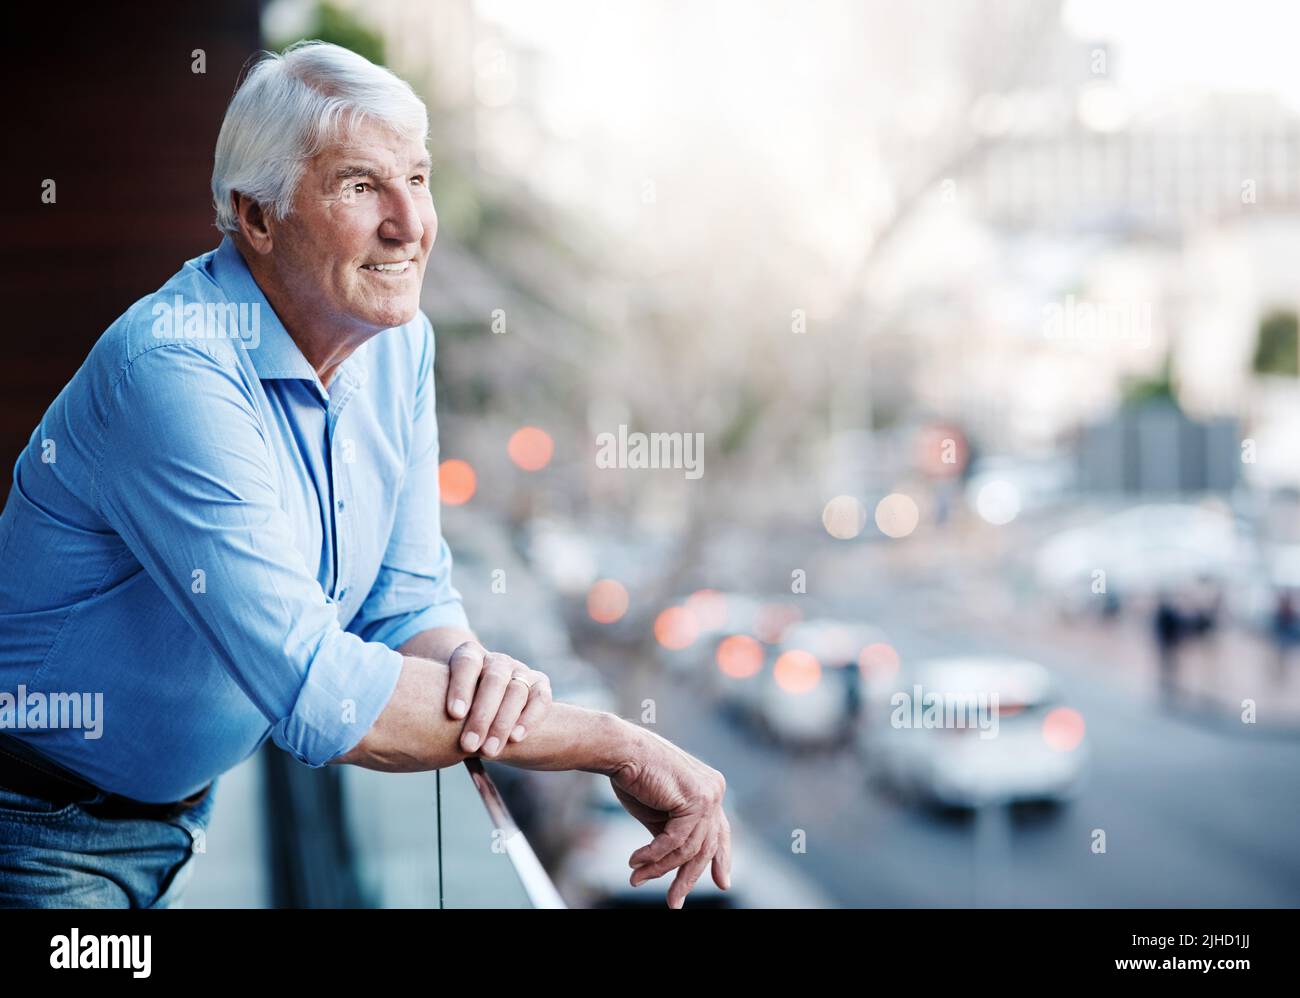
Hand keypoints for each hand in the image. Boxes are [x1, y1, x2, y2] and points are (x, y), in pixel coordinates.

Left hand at [446, 641, 551, 757]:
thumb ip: (445, 719)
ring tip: (489, 751)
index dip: (461, 687)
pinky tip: (515, 738)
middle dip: (481, 716)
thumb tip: (436, 752)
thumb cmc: (461, 708)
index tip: (454, 714)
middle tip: (469, 745)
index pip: (467, 663)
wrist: (488, 702)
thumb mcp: (450, 707)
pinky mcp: (540, 684)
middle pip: (493, 681)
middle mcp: (497, 661)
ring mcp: (520, 671)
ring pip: (516, 691)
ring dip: (502, 724)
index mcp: (470, 655)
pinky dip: (528, 719)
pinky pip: (540, 699)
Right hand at [610, 731, 731, 908]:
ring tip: (637, 878)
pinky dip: (653, 855)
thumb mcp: (660, 813)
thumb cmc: (635, 777)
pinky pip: (675, 841)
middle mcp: (715, 791)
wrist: (621, 751)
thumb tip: (680, 863)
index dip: (721, 860)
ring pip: (689, 848)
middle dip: (687, 878)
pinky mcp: (695, 799)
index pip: (719, 833)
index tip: (722, 884)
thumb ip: (675, 833)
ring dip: (660, 869)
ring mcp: (709, 794)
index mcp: (711, 790)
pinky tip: (635, 863)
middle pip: (705, 846)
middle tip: (674, 904)